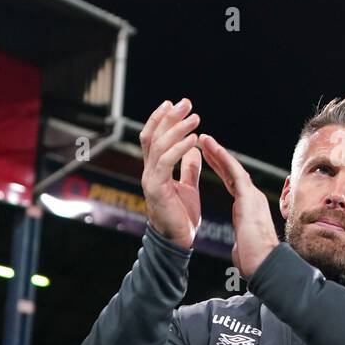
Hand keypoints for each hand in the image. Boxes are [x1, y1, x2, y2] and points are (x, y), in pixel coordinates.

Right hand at [139, 99, 202, 246]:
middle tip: (186, 102)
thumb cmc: (182, 216)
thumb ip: (189, 168)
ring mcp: (150, 179)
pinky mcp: (156, 189)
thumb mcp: (188, 186)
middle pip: (154, 136)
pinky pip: (166, 163)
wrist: (178, 241)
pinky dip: (179, 148)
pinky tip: (193, 140)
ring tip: (195, 118)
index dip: (161, 119)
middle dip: (169, 116)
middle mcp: (149, 172)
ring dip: (178, 129)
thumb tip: (194, 148)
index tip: (174, 104)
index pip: (153, 138)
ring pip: (159, 146)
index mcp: (155, 170)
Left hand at [199, 134, 279, 277]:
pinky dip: (223, 158)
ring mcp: (252, 196)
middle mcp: (251, 199)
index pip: (232, 183)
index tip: (208, 158)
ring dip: (218, 152)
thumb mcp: (244, 245)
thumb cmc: (255, 261)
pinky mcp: (249, 197)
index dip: (220, 169)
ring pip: (233, 168)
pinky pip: (234, 172)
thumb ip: (241, 239)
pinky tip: (212, 147)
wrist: (264, 265)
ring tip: (204, 139)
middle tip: (203, 142)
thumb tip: (239, 244)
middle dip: (217, 156)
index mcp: (248, 209)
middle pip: (231, 172)